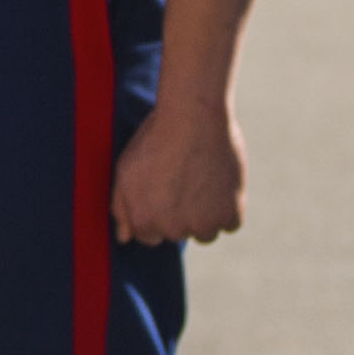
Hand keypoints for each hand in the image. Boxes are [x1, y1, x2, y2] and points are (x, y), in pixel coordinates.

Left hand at [111, 93, 247, 246]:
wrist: (193, 116)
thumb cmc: (156, 138)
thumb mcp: (125, 170)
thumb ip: (122, 207)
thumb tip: (124, 238)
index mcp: (143, 221)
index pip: (151, 235)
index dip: (158, 211)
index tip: (167, 188)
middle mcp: (172, 230)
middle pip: (179, 233)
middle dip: (181, 213)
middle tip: (186, 177)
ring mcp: (203, 225)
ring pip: (206, 232)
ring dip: (206, 214)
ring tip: (203, 179)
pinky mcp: (230, 214)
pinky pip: (231, 223)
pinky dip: (229, 206)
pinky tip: (221, 182)